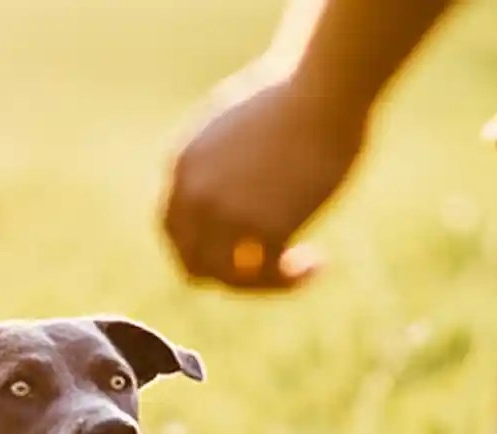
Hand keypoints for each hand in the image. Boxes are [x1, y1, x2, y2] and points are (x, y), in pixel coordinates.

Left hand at [162, 75, 366, 291]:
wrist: (323, 87)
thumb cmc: (294, 94)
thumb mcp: (236, 123)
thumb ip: (221, 161)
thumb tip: (238, 189)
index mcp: (181, 166)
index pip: (173, 230)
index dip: (203, 249)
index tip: (240, 250)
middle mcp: (193, 194)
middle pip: (193, 264)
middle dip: (230, 276)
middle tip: (269, 271)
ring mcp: (225, 213)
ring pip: (230, 279)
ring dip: (266, 283)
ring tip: (304, 268)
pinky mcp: (264, 226)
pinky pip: (270, 272)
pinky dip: (294, 277)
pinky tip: (320, 263)